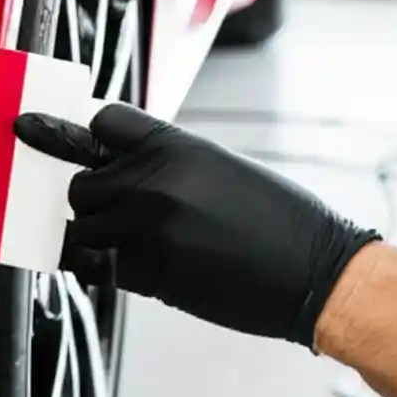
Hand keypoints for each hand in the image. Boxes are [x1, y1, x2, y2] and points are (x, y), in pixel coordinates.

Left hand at [15, 104, 380, 347]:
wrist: (317, 273)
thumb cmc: (279, 220)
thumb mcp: (219, 167)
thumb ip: (166, 163)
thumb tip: (120, 166)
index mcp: (174, 146)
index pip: (102, 122)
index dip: (94, 139)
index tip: (91, 152)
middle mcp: (153, 181)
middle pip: (79, 183)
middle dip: (93, 200)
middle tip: (119, 213)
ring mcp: (145, 229)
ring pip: (81, 229)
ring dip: (96, 239)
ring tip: (131, 243)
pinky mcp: (146, 274)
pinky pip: (98, 269)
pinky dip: (109, 271)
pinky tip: (139, 268)